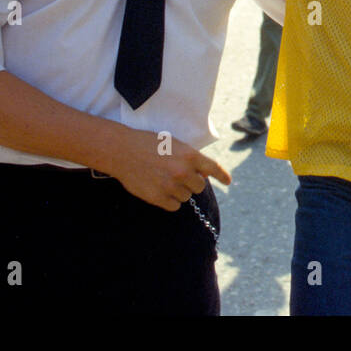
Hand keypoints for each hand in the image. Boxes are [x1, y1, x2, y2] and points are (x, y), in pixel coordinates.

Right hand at [106, 127, 231, 211]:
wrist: (122, 151)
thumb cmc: (148, 144)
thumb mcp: (174, 144)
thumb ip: (190, 158)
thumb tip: (202, 175)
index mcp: (190, 155)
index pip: (213, 168)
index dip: (222, 176)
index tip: (228, 182)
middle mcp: (183, 172)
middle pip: (199, 186)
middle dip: (192, 182)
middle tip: (177, 175)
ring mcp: (171, 186)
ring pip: (186, 197)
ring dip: (179, 191)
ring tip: (163, 180)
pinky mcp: (158, 198)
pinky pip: (174, 206)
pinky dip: (169, 201)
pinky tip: (159, 190)